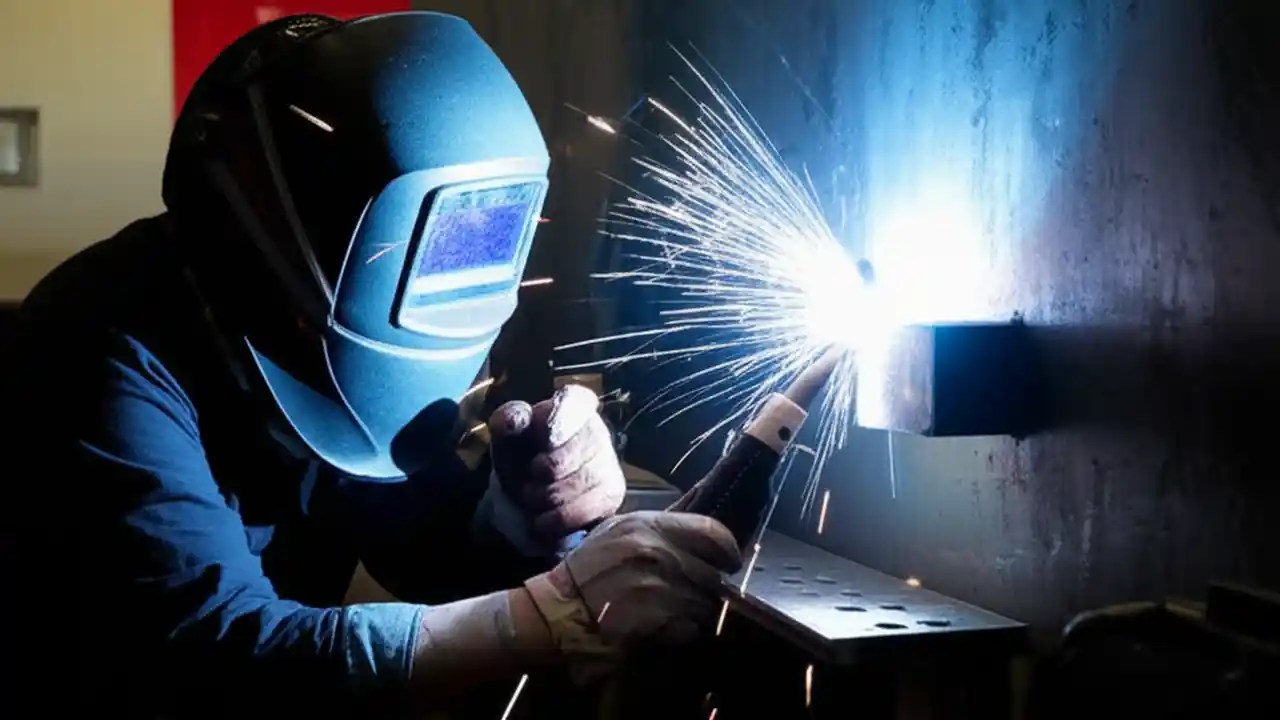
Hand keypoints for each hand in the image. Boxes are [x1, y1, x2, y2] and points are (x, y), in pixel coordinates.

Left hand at [483, 385, 626, 554]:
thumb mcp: (507, 436)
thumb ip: (507, 420)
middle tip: (529, 482)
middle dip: (550, 470)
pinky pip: (594, 506)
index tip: (548, 439)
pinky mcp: (612, 493)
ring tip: (533, 500)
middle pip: (585, 445)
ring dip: (553, 496)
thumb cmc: (519, 457)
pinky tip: (545, 520)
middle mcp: (597, 429)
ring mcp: (609, 462)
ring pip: (589, 479)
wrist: (524, 495)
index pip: (578, 401)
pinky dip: (563, 517)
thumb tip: (516, 419)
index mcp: (571, 405)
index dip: (565, 418)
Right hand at [522, 511, 741, 679]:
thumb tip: (700, 525)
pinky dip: (682, 631)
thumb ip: (659, 527)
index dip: (728, 549)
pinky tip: (663, 627)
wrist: (557, 610)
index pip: (712, 531)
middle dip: (708, 587)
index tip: (729, 561)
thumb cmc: (589, 569)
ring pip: (704, 603)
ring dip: (695, 611)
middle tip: (695, 593)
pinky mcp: (654, 620)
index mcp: (649, 526)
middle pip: (712, 573)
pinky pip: (690, 628)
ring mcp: (656, 588)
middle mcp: (656, 553)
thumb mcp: (618, 531)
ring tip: (673, 611)